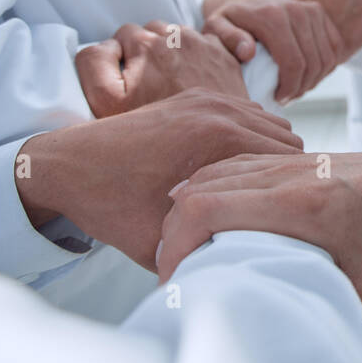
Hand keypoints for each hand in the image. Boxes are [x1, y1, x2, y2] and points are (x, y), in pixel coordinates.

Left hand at [14, 88, 303, 272]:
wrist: (66, 166)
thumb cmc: (112, 206)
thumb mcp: (165, 243)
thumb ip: (211, 247)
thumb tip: (250, 266)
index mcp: (220, 138)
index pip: (293, 162)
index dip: (294, 194)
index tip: (288, 219)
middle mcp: (220, 109)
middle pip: (289, 141)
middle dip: (286, 174)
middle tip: (272, 208)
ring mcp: (208, 97)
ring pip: (270, 126)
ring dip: (269, 155)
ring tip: (254, 192)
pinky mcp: (196, 97)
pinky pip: (246, 115)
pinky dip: (250, 139)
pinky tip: (233, 171)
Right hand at [76, 21, 247, 117]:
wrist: (212, 144)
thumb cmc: (156, 129)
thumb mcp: (106, 101)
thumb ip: (93, 62)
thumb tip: (107, 44)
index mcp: (146, 44)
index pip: (124, 34)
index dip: (122, 56)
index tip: (130, 80)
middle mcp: (177, 37)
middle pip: (152, 31)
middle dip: (147, 51)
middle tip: (150, 83)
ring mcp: (204, 44)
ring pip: (178, 35)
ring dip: (171, 51)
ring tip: (170, 82)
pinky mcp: (225, 54)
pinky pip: (206, 41)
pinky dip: (198, 54)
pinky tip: (193, 77)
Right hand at [159, 145, 361, 308]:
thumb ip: (328, 306)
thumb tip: (294, 336)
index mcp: (298, 204)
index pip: (206, 209)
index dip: (174, 244)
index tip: (173, 278)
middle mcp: (285, 175)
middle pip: (197, 191)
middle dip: (171, 233)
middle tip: (172, 271)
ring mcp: (287, 162)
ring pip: (213, 174)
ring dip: (186, 209)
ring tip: (182, 248)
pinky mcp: (293, 158)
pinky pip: (234, 165)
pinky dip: (208, 187)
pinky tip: (202, 211)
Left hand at [202, 0, 344, 102]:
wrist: (242, 1)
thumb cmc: (228, 21)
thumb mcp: (216, 28)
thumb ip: (228, 39)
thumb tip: (247, 52)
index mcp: (272, 16)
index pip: (293, 62)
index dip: (290, 88)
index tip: (278, 98)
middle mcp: (296, 10)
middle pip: (313, 63)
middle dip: (302, 88)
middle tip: (287, 98)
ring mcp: (311, 11)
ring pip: (327, 58)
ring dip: (315, 80)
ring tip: (296, 88)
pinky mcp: (320, 14)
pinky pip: (334, 48)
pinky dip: (325, 67)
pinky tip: (308, 75)